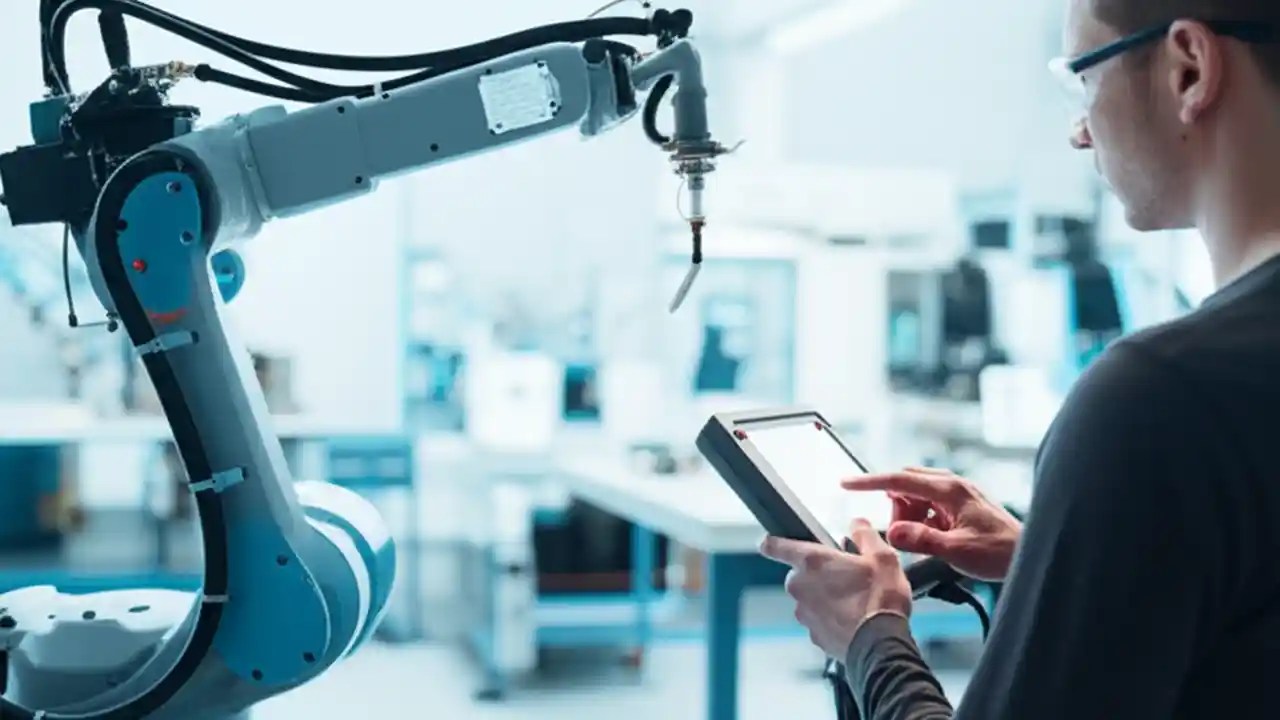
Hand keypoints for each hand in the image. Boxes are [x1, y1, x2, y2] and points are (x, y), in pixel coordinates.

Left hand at [759, 519, 911, 658]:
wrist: (881, 646)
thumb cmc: (879, 600)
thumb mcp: (882, 557)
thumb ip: (864, 536)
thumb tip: (857, 526)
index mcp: (812, 562)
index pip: (776, 546)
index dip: (773, 543)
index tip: (768, 543)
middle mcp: (801, 587)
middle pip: (800, 575)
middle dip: (819, 574)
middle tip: (846, 577)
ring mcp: (805, 614)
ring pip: (810, 599)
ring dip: (826, 597)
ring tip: (856, 601)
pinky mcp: (814, 635)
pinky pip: (819, 621)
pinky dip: (832, 619)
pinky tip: (854, 619)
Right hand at [843, 467, 1022, 581]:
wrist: (1026, 555)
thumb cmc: (999, 552)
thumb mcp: (956, 550)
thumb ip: (921, 540)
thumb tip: (892, 532)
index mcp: (949, 490)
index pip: (899, 480)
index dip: (869, 482)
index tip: (846, 483)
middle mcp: (952, 485)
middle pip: (905, 485)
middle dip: (896, 507)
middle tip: (904, 533)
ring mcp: (956, 493)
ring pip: (915, 495)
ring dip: (910, 516)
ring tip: (926, 540)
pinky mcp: (959, 504)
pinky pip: (928, 505)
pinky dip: (922, 520)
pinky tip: (934, 538)